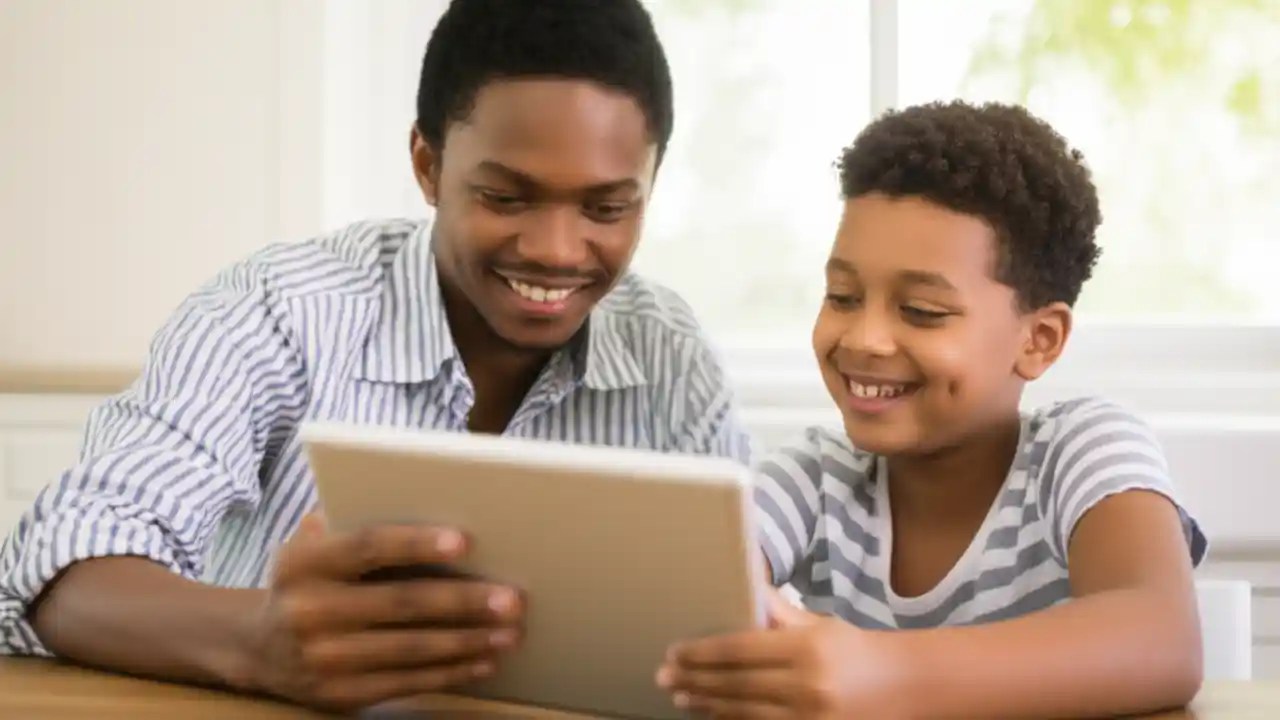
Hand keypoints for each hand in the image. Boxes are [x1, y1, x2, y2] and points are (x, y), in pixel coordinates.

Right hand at [245, 514, 524, 710]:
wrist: (256, 647)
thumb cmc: (309, 581)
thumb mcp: (313, 546)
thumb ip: (357, 524)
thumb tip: (434, 503)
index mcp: (304, 564)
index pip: (368, 547)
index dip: (416, 543)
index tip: (465, 541)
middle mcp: (309, 612)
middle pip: (402, 604)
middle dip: (463, 601)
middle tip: (512, 598)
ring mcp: (324, 660)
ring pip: (412, 650)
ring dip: (468, 641)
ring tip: (510, 632)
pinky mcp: (340, 696)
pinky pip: (408, 683)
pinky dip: (452, 672)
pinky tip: (483, 661)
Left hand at [656, 589, 910, 718]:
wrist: (905, 687)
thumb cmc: (854, 650)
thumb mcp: (817, 624)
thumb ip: (778, 612)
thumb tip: (743, 585)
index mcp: (806, 648)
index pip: (738, 649)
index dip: (701, 653)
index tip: (675, 652)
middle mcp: (807, 685)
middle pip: (734, 684)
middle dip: (694, 681)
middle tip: (664, 678)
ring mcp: (810, 717)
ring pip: (743, 712)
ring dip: (707, 705)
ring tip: (681, 698)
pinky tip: (713, 714)